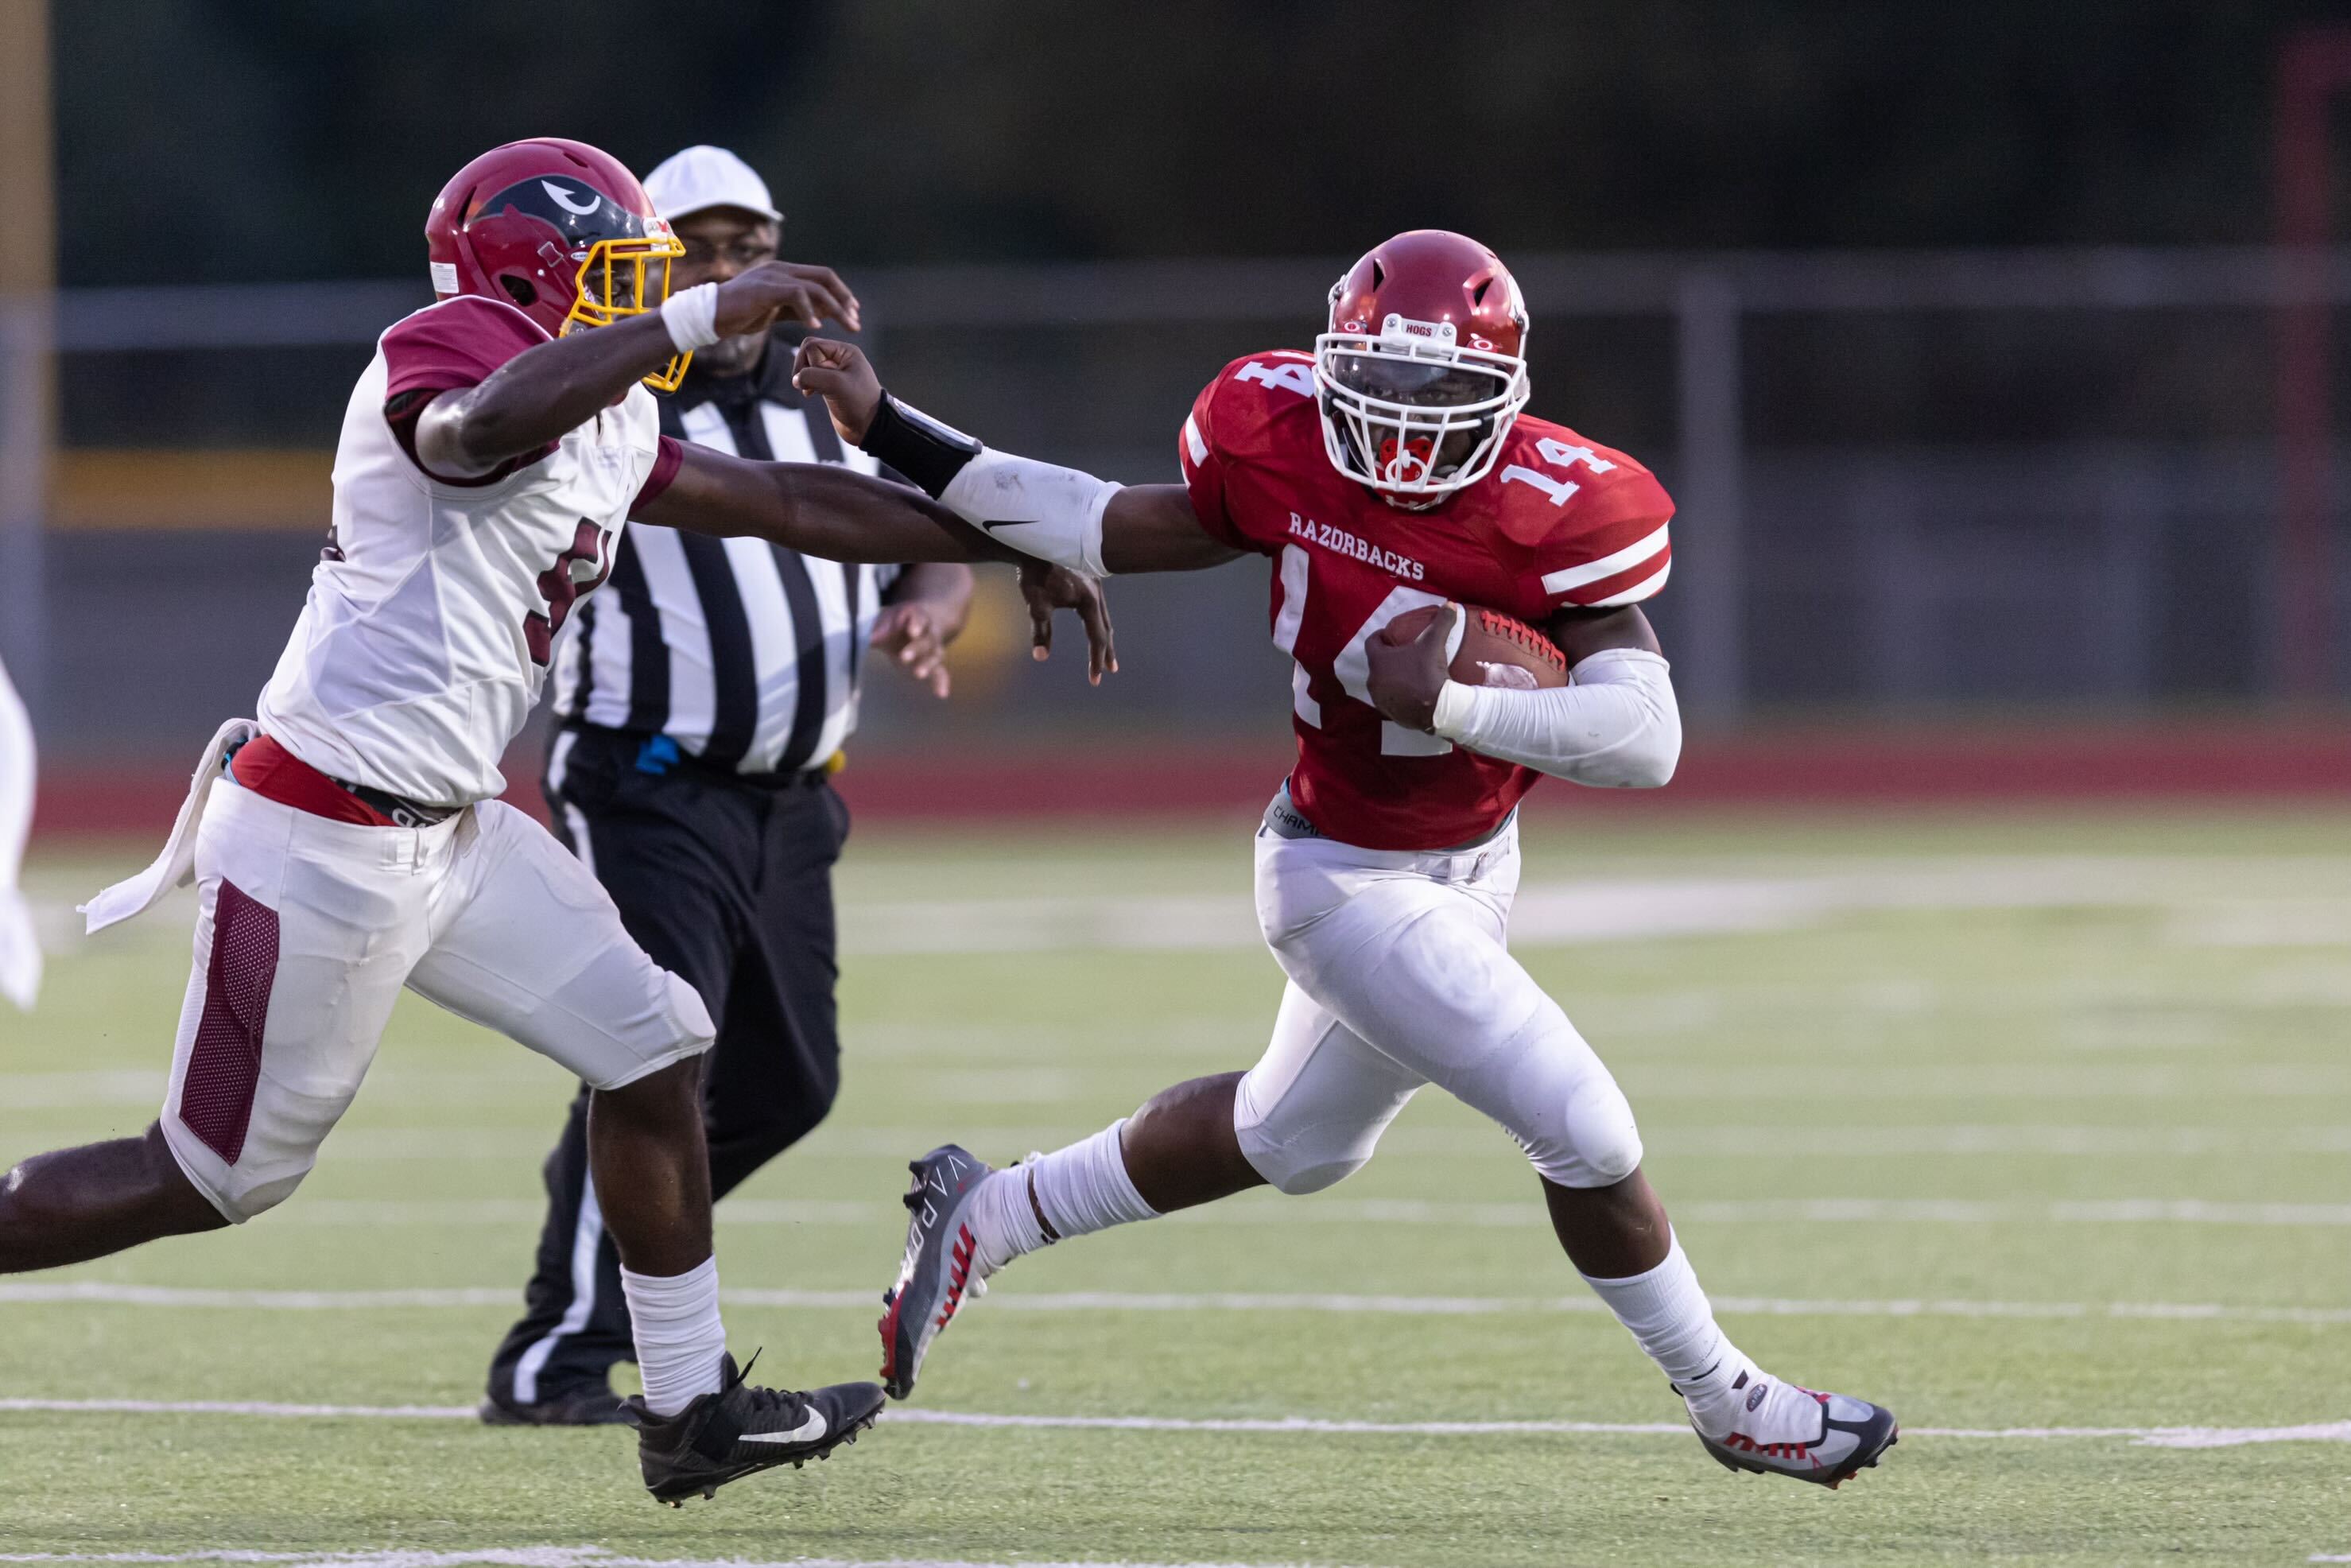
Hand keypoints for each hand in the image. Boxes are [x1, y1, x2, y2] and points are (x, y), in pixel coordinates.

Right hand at [712, 260, 859, 337]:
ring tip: (847, 326)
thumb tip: (822, 313)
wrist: (711, 315)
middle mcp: (781, 269)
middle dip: (844, 298)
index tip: (853, 312)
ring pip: (816, 287)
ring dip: (836, 308)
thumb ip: (797, 309)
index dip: (841, 292)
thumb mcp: (775, 311)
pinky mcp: (766, 288)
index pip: (821, 276)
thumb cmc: (740, 314)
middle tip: (855, 319)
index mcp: (784, 272)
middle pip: (824, 276)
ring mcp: (773, 276)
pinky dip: (809, 311)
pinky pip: (796, 295)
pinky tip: (816, 327)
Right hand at [791, 337, 883, 444]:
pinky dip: (807, 385)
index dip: (810, 362)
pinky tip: (810, 394)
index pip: (812, 345)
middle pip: (808, 352)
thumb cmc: (858, 403)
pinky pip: (811, 377)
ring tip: (810, 390)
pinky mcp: (829, 386)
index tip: (820, 380)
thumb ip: (811, 376)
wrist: (869, 427)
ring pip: (808, 366)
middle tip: (808, 384)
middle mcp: (840, 359)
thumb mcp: (835, 384)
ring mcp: (834, 373)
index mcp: (845, 352)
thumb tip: (796, 378)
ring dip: (805, 377)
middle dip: (803, 368)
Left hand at [870, 601, 952, 697]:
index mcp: (916, 616)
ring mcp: (933, 649)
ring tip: (918, 674)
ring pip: (934, 655)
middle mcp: (929, 632)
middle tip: (904, 657)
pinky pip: (940, 672)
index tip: (912, 631)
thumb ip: (880, 627)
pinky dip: (941, 682)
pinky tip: (941, 694)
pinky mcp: (933, 664)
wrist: (917, 625)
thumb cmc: (897, 621)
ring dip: (927, 665)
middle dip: (916, 649)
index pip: (919, 617)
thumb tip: (871, 639)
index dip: (917, 624)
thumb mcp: (886, 618)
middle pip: (926, 640)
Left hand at [1018, 561, 1117, 684]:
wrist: (1034, 543)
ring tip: (1105, 651)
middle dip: (1106, 651)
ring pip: (1103, 616)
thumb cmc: (1035, 574)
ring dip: (1104, 634)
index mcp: (1090, 602)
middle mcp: (1097, 593)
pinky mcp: (1087, 577)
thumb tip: (1040, 657)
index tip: (1095, 679)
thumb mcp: (1037, 605)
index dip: (1096, 660)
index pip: (1097, 638)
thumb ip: (1041, 632)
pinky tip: (1093, 622)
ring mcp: (1094, 583)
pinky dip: (1097, 619)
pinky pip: (1096, 605)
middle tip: (1110, 670)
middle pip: (1106, 628)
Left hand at [1366, 602, 1455, 731]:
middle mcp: (1373, 680)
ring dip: (1390, 677)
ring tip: (1407, 673)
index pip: (1371, 642)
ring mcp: (1379, 698)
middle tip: (1404, 654)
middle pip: (1377, 663)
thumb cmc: (1429, 672)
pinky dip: (1396, 694)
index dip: (1381, 636)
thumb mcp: (1434, 644)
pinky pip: (1389, 699)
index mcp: (1378, 660)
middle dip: (1387, 658)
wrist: (1437, 709)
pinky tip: (1409, 692)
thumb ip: (1441, 622)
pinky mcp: (1388, 713)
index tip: (1391, 636)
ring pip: (1381, 682)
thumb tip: (1450, 604)